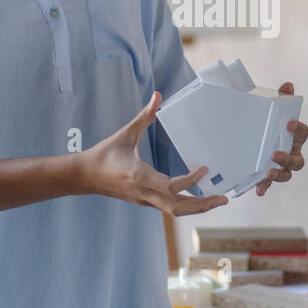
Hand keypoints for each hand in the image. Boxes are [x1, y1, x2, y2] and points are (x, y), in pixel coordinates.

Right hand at [79, 91, 228, 215]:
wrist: (84, 176)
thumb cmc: (103, 155)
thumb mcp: (125, 133)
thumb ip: (143, 116)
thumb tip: (157, 96)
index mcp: (139, 176)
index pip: (170, 186)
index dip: (190, 181)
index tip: (205, 168)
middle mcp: (144, 193)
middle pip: (178, 208)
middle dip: (202, 205)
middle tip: (223, 198)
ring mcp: (145, 200)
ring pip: (175, 211)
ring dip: (198, 207)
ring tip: (217, 200)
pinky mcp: (145, 201)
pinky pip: (170, 208)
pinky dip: (187, 205)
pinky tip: (200, 198)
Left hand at [254, 81, 307, 196]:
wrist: (252, 131)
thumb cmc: (267, 120)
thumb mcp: (271, 107)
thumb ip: (281, 97)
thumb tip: (288, 85)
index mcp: (294, 136)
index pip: (303, 133)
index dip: (299, 129)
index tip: (290, 123)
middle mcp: (292, 153)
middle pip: (298, 161)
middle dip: (288, 159)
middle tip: (275, 154)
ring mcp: (281, 166)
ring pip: (287, 174)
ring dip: (279, 175)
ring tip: (268, 172)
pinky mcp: (268, 175)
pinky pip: (269, 184)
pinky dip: (265, 187)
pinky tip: (258, 190)